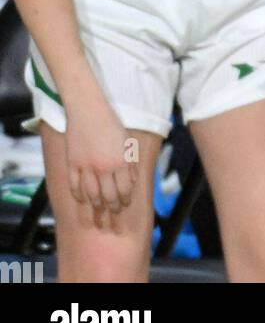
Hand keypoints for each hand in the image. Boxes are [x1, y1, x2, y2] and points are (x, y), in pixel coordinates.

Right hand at [65, 101, 138, 224]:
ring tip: (100, 211)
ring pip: (91, 196)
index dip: (126, 200)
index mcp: (120, 160)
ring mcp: (86, 167)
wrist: (87, 109)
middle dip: (113, 208)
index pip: (125, 190)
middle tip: (114, 213)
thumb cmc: (110, 123)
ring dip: (96, 206)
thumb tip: (133, 181)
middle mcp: (104, 167)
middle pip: (108, 197)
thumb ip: (131, 162)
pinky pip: (75, 187)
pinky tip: (83, 200)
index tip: (125, 204)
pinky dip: (79, 196)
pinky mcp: (72, 164)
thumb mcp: (127, 141)